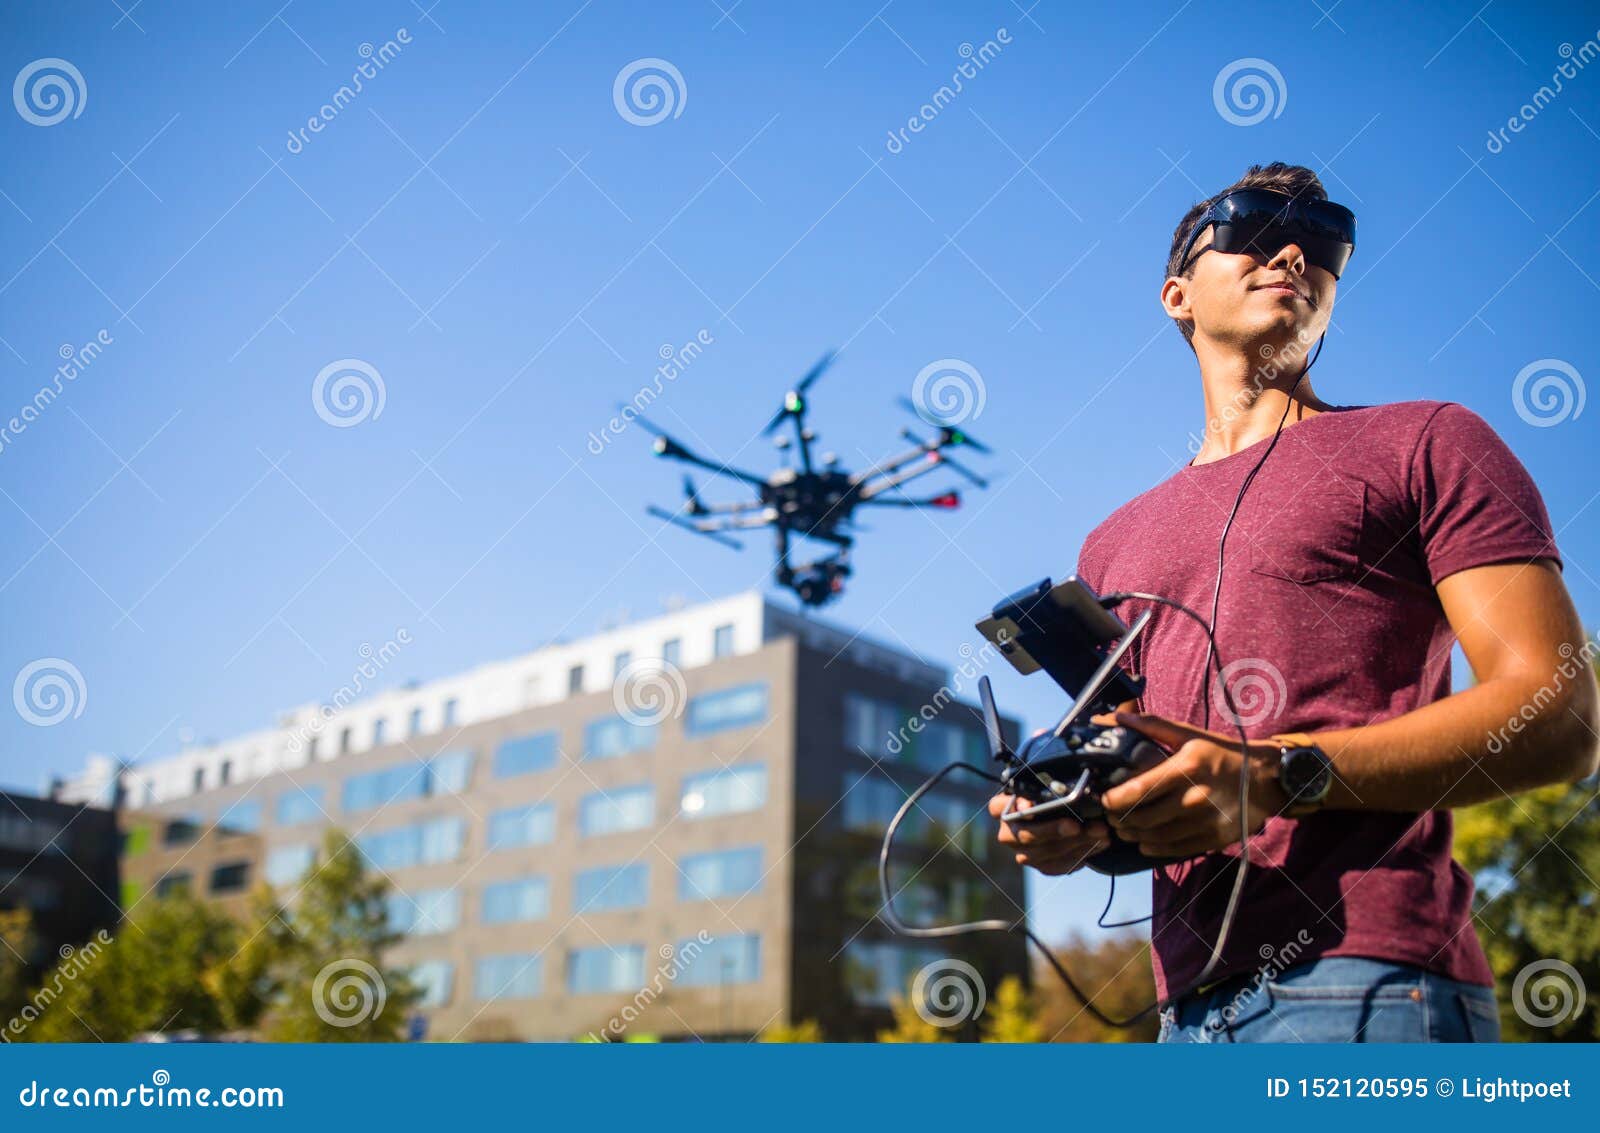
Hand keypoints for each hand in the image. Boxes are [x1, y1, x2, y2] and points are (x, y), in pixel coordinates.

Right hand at [988, 792, 1110, 875]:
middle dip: (1053, 830)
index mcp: (1003, 807)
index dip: (1014, 807)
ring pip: (1045, 853)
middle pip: (1026, 835)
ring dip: (1076, 843)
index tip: (1030, 807)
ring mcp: (1023, 852)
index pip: (998, 807)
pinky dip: (1081, 855)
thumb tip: (1061, 789)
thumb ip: (1048, 787)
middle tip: (1076, 826)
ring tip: (1100, 832)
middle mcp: (1008, 832)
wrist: (1063, 816)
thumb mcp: (1048, 786)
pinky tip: (1098, 844)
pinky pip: (1059, 865)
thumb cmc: (1053, 795)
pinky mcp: (1040, 865)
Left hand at [1099, 711, 1288, 859]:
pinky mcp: (1212, 839)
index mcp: (1185, 768)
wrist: (1266, 780)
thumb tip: (1116, 716)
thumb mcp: (1190, 735)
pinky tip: (1144, 840)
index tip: (1103, 799)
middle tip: (1110, 814)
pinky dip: (1153, 847)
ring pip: (1154, 837)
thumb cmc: (1224, 754)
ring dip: (1132, 834)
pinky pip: (1173, 850)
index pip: (1137, 791)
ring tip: (1123, 827)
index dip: (1112, 799)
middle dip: (1118, 818)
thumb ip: (1151, 726)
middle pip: (1141, 818)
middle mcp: (1193, 798)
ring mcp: (1204, 822)